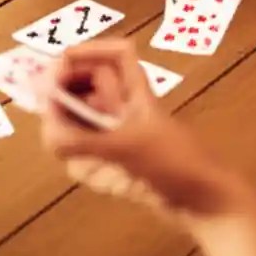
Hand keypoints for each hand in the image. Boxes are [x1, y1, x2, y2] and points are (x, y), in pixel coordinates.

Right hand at [41, 41, 255, 216]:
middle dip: (65, 94)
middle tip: (48, 109)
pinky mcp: (120, 162)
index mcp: (136, 92)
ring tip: (60, 141)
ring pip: (83, 120)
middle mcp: (127, 108)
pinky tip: (86, 171)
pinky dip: (80, 160)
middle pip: (89, 85)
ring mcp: (123, 136)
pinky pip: (88, 153)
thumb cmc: (176, 163)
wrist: (206, 204)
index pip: (115, 54)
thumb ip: (84, 142)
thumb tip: (49, 137)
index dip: (88, 50)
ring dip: (69, 128)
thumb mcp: (127, 147)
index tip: (59, 65)